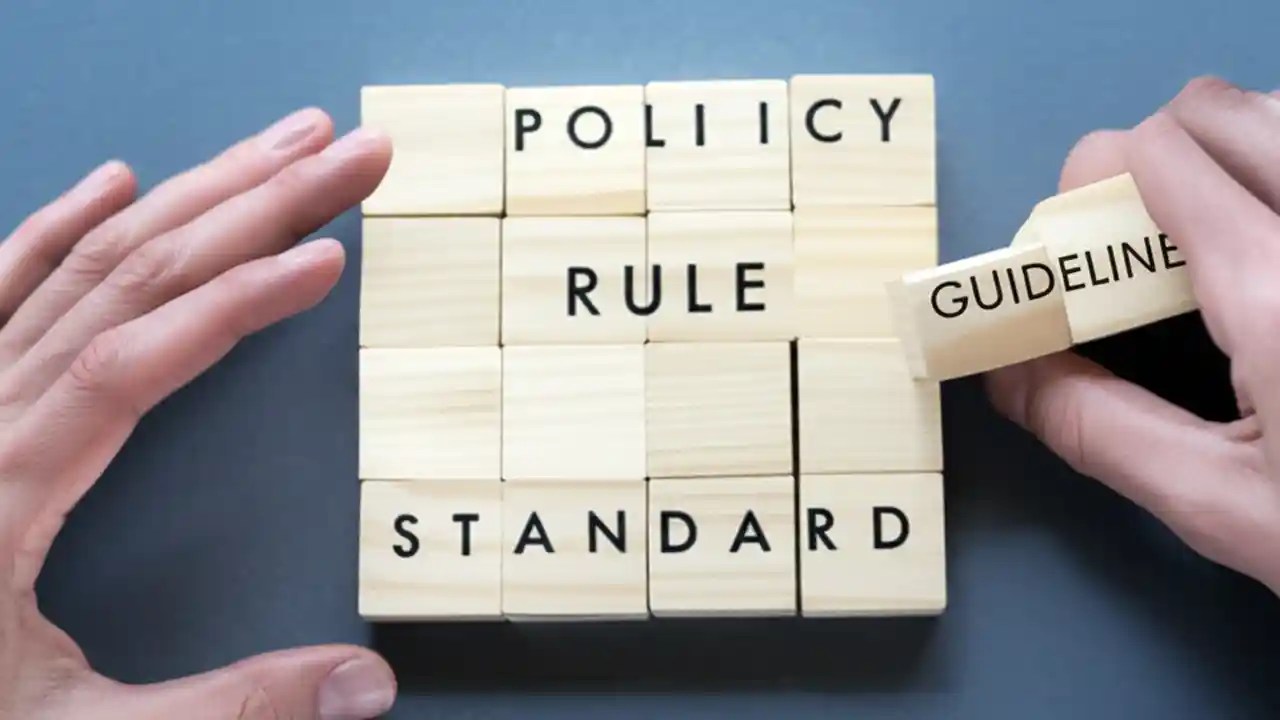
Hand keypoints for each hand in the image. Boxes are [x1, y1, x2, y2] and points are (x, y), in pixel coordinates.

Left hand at [0, 109, 395, 717]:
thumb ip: (228, 706)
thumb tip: (369, 681)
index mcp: (1, 490)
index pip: (136, 360)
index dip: (241, 300)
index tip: (330, 256)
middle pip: (123, 278)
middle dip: (247, 205)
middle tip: (345, 154)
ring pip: (77, 265)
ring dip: (185, 196)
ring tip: (278, 147)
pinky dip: (54, 226)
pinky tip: (115, 178)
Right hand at [987, 78, 1279, 595]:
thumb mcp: (1221, 505)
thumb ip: (1098, 428)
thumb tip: (1008, 371)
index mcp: (1277, 291)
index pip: (1153, 154)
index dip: (1090, 190)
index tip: (1082, 257)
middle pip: (1217, 108)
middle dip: (1155, 156)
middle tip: (1147, 245)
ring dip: (1232, 152)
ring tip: (1224, 242)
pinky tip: (1275, 246)